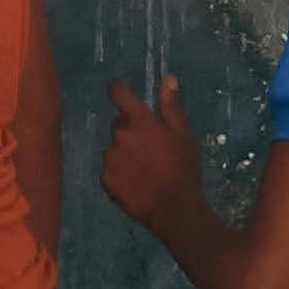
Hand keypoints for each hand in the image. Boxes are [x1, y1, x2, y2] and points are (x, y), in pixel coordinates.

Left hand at [97, 76, 200, 242]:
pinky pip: (110, 170)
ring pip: (115, 149)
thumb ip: (171, 106)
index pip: (119, 93)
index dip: (119, 90)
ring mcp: (110, 158)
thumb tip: (167, 79)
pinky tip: (137, 183)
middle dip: (131, 131)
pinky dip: (120, 174)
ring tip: (146, 170)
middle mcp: (119, 136)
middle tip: (151, 149)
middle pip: (119, 125)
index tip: (121, 91)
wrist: (174, 208)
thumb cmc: (183, 169)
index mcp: (139, 121)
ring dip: (125, 154)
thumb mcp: (183, 135)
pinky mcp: (105, 179)